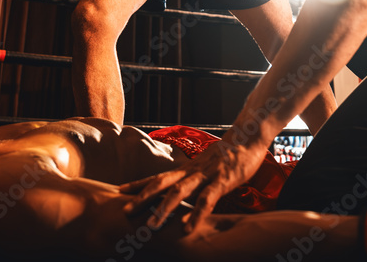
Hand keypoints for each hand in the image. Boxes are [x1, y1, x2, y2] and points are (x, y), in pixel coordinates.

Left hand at [120, 131, 269, 232]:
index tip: (119, 191)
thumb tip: (184, 195)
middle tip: (125, 211)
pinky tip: (188, 228)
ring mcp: (205, 175)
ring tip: (151, 226)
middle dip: (142, 197)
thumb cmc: (227, 155)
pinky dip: (196, 214)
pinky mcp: (221, 181)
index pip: (157, 176)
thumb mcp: (206, 166)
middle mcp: (191, 171)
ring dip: (163, 209)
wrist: (248, 137)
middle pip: (161, 183)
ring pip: (179, 192)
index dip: (138, 184)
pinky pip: (206, 200)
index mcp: (186, 168)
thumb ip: (195, 179)